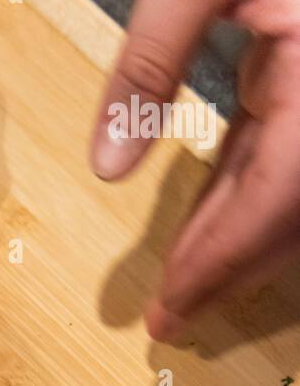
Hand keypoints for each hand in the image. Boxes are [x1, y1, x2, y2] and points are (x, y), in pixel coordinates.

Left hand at [89, 0, 299, 340]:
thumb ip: (150, 65)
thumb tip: (104, 166)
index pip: (264, 214)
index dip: (212, 273)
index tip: (167, 320)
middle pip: (284, 222)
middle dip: (224, 269)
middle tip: (172, 317)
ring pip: (294, 197)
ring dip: (240, 236)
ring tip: (184, 275)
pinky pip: (295, 159)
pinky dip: (256, 186)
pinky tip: (216, 203)